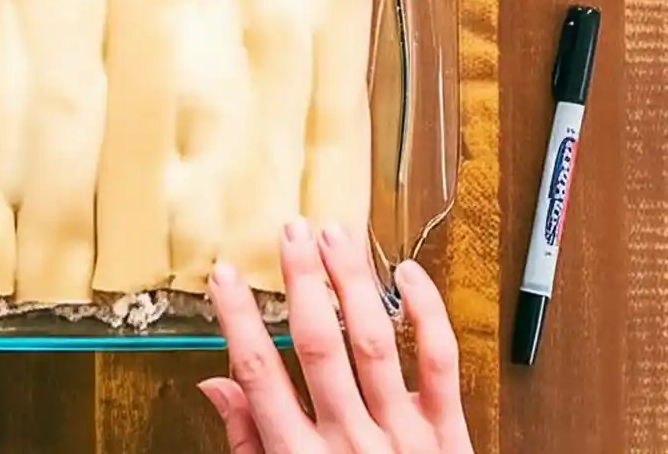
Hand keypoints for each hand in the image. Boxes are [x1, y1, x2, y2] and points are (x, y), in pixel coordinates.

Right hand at [200, 220, 473, 453]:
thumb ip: (250, 442)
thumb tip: (216, 387)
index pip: (259, 374)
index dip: (238, 319)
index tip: (224, 278)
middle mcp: (350, 442)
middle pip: (317, 345)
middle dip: (301, 282)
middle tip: (290, 234)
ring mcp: (403, 436)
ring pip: (373, 341)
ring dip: (351, 282)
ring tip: (336, 237)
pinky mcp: (450, 434)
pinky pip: (439, 361)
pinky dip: (426, 312)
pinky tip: (407, 275)